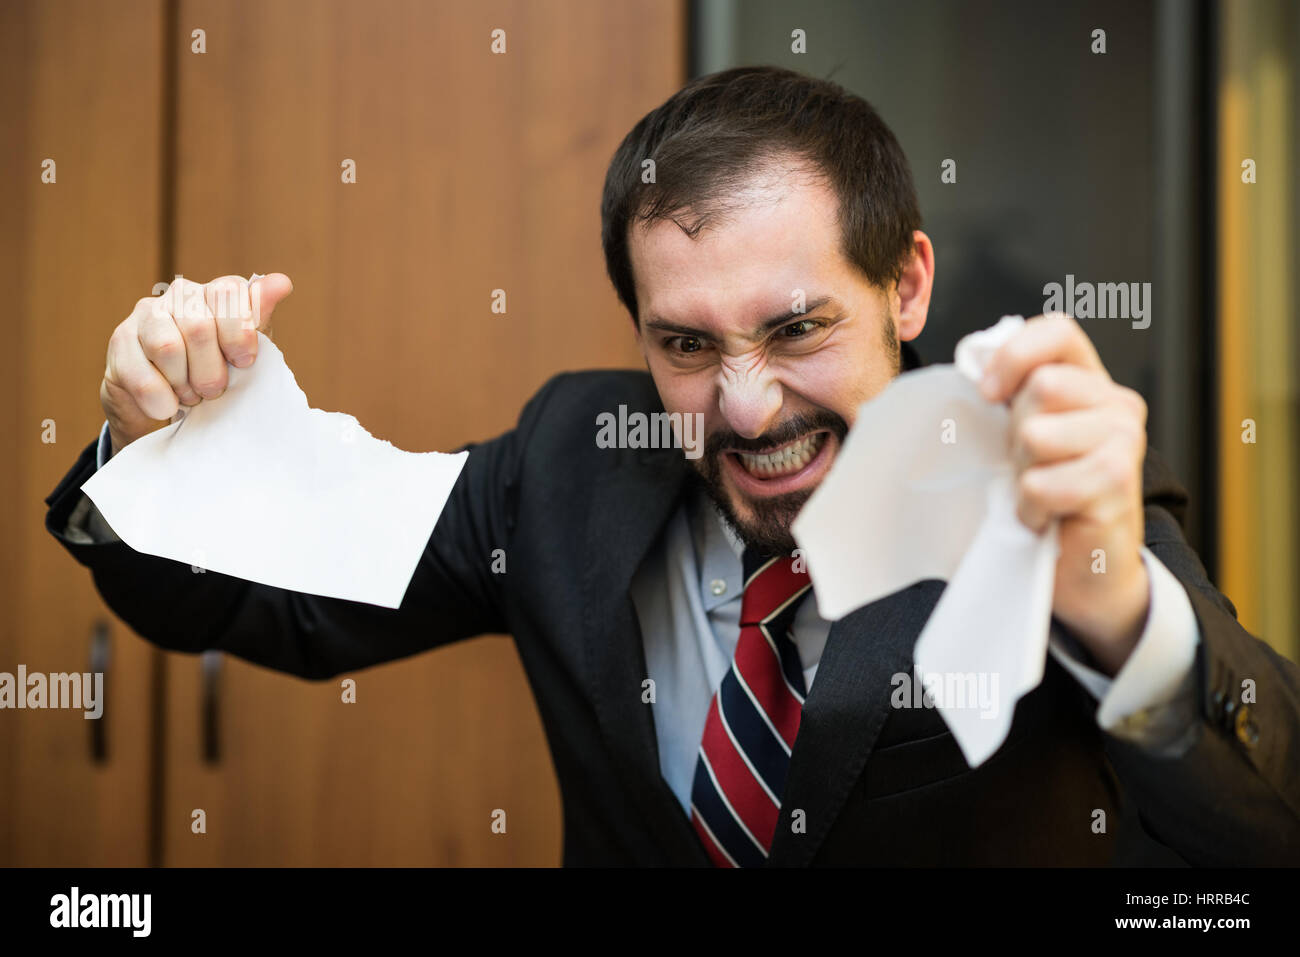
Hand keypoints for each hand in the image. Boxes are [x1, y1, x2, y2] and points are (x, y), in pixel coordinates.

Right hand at [100, 273, 293, 455]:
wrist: (169, 402)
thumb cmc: (217, 371)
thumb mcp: (246, 351)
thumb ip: (259, 319)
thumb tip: (281, 283)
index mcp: (217, 293)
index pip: (229, 292)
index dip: (238, 332)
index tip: (244, 362)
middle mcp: (181, 295)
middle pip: (198, 326)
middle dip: (211, 371)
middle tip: (214, 391)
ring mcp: (147, 314)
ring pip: (166, 348)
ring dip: (184, 384)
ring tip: (191, 396)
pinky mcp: (121, 340)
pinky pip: (140, 374)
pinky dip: (161, 399)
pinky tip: (168, 405)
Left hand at [979, 314, 1149, 675]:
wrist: (1083, 571)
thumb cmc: (1044, 497)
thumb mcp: (1020, 437)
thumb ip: (1007, 397)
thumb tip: (972, 363)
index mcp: (1089, 381)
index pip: (1058, 331)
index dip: (1016, 355)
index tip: (987, 394)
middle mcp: (1117, 403)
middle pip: (1040, 388)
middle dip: (1015, 433)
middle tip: (1026, 467)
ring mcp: (1125, 441)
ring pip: (1038, 434)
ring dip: (1023, 472)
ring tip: (1038, 492)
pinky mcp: (1118, 483)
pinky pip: (1044, 482)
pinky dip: (1031, 507)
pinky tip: (1046, 517)